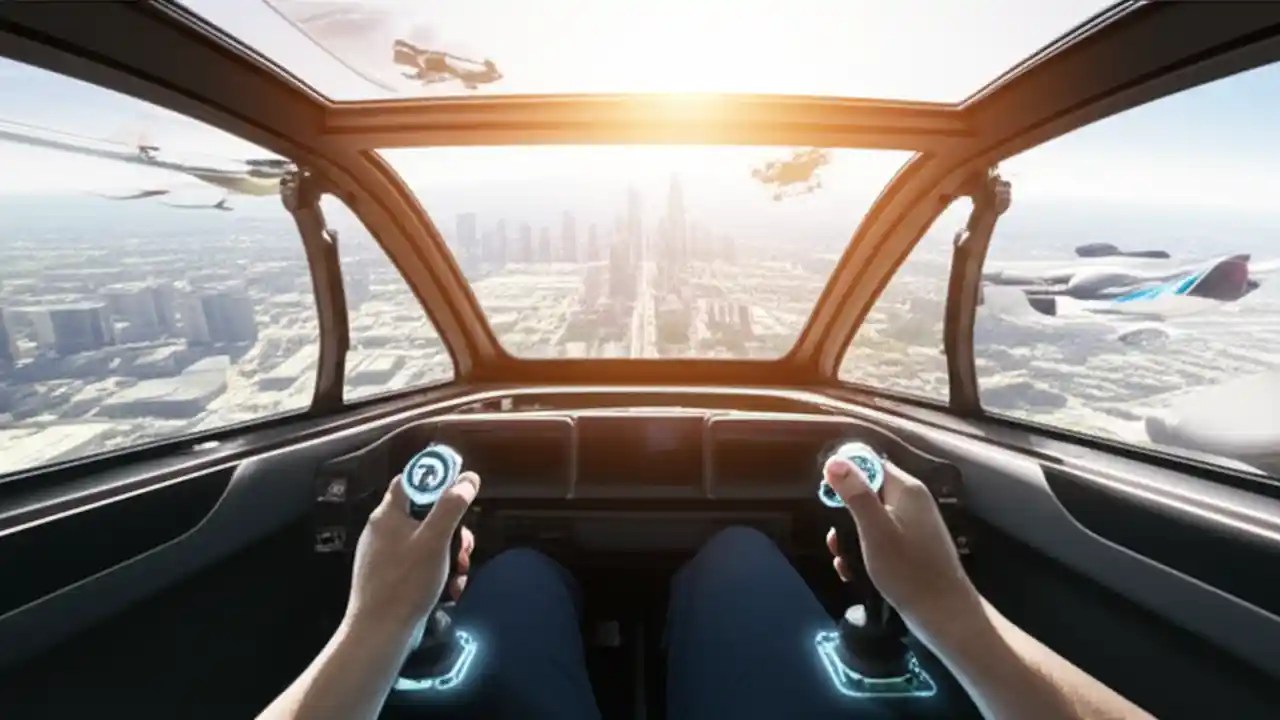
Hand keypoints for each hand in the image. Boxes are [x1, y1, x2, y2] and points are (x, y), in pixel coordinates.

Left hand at [344, 471, 480, 635]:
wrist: (380, 633)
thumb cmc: (406, 582)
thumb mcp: (435, 540)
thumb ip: (452, 506)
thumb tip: (468, 478)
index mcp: (388, 515)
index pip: (410, 480)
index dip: (436, 478)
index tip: (460, 488)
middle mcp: (383, 531)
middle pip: (425, 514)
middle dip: (452, 529)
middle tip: (465, 547)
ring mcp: (385, 556)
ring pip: (427, 543)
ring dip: (449, 556)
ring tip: (459, 575)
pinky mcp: (391, 579)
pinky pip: (419, 566)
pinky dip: (438, 574)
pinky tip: (449, 591)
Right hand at [824, 456, 978, 633]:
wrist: (943, 615)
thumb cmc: (908, 571)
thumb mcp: (875, 531)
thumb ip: (856, 494)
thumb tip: (834, 460)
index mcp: (907, 490)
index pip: (871, 464)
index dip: (846, 475)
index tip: (827, 497)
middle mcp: (912, 502)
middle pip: (868, 492)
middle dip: (845, 514)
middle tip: (834, 540)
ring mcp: (913, 526)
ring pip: (870, 519)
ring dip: (851, 537)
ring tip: (841, 559)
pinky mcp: (911, 548)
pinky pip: (880, 538)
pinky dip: (864, 551)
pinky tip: (852, 571)